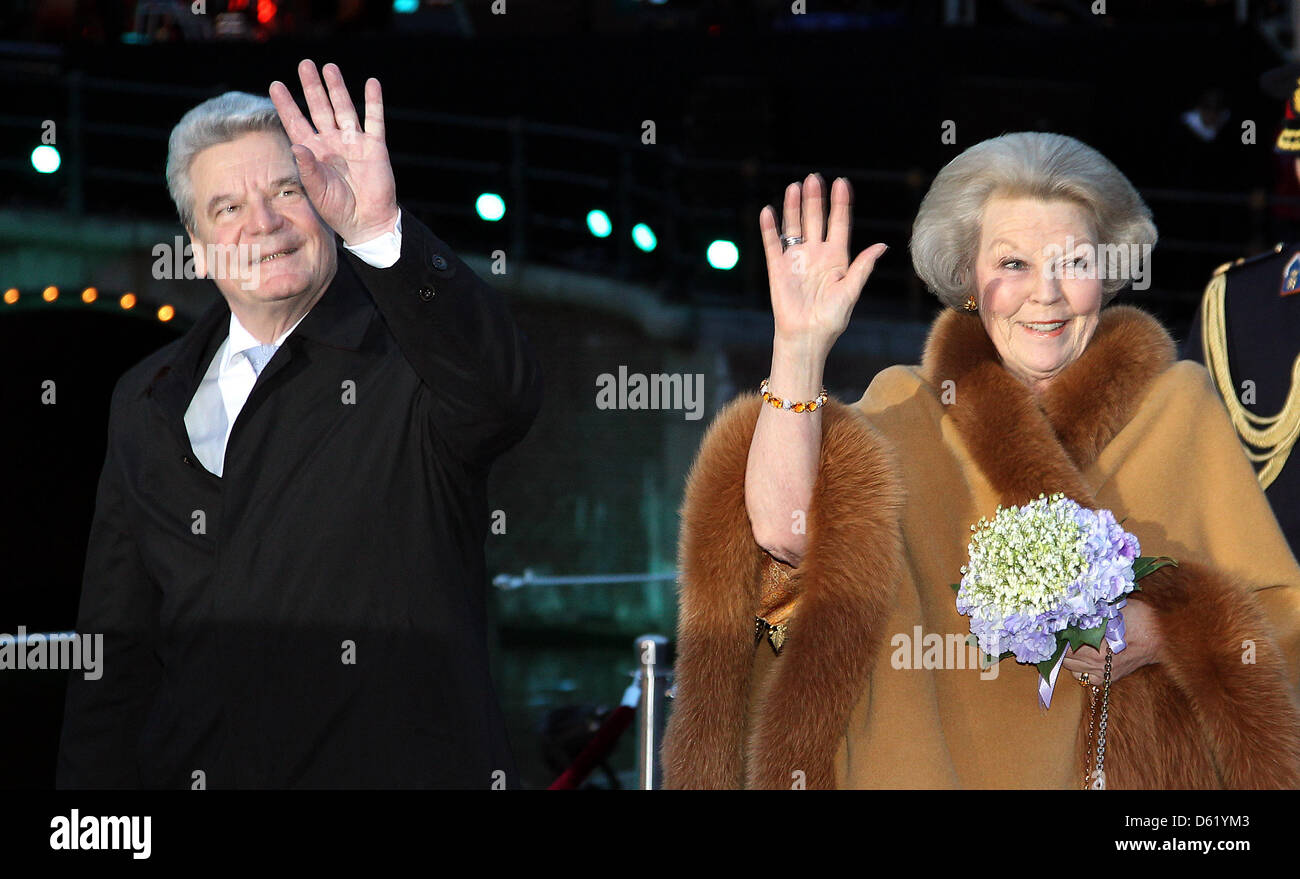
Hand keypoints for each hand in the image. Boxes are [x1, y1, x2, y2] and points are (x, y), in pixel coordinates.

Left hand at [269, 59, 399, 245]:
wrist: (367, 222)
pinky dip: (373, 102)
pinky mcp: (374, 147)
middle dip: (312, 87)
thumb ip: (308, 169)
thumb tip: (297, 146)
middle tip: (305, 65)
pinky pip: (374, 120)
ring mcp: (353, 142)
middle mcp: (331, 142)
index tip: (276, 85)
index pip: (296, 122)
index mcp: (312, 152)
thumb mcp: (317, 191)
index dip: (286, 104)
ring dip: (337, 88)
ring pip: (343, 108)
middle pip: (319, 108)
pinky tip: (372, 84)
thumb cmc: (337, 210)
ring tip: (329, 68)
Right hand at [759, 174, 887, 350]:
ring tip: (794, 187)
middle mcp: (816, 254)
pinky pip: (773, 244)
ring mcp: (796, 259)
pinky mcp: (778, 269)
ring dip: (793, 207)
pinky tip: (769, 212)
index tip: (842, 182)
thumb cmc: (831, 320)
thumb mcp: (850, 292)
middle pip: (815, 219)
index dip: (840, 203)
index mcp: (836, 258)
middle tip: (814, 178)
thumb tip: (882, 246)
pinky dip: (770, 228)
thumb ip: (862, 266)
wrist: (806, 337)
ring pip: (794, 226)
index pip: (839, 223)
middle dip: (815, 198)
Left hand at [1063, 600, 1160, 685]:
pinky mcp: (1110, 678)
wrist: (1163, 636)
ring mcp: (1104, 674)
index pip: (1063, 647)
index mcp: (1095, 649)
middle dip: (1060, 647)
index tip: (1052, 628)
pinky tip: (1084, 656)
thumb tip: (1068, 610)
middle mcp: (1097, 666)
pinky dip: (1080, 669)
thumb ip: (1089, 614)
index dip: (1056, 637)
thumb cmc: (1140, 618)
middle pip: (1065, 659)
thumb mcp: (1112, 610)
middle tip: (1060, 634)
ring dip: (1069, 658)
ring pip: (1073, 670)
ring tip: (1071, 644)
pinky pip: (1086, 678)